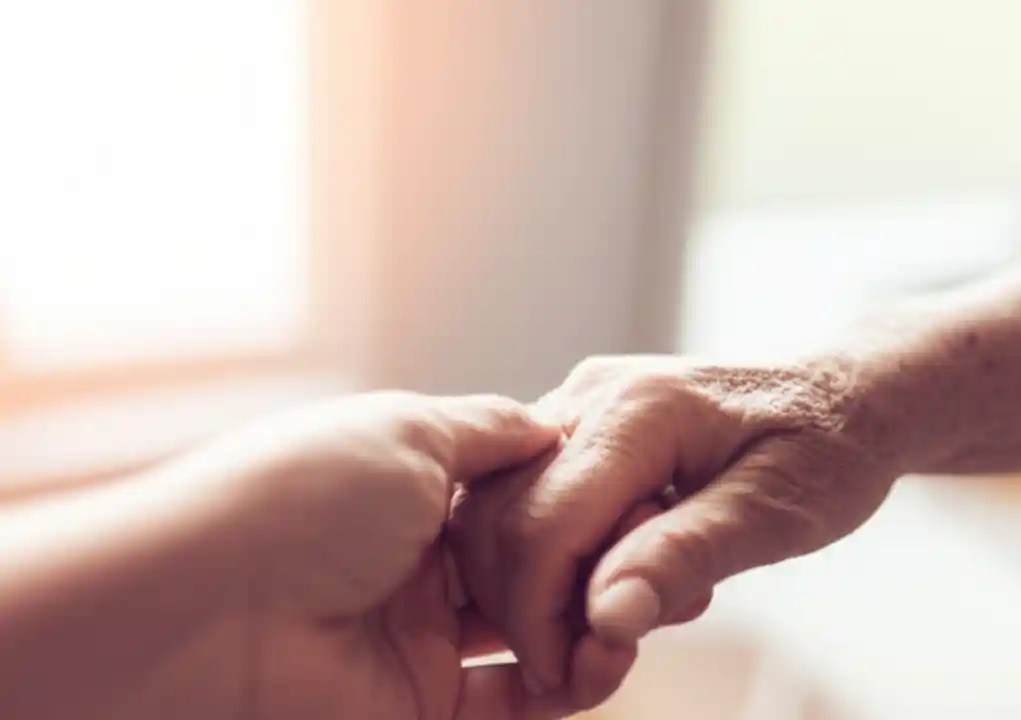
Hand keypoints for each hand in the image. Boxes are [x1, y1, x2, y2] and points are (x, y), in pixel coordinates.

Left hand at [179, 392, 616, 718]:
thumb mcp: (409, 428)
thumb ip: (492, 429)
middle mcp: (420, 562)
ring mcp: (420, 637)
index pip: (519, 493)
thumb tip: (555, 424)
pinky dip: (562, 688)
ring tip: (629, 618)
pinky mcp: (420, 706)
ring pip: (531, 637)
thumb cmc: (304, 498)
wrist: (210, 612)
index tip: (634, 494)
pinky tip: (597, 662)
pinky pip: (510, 704)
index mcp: (414, 487)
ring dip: (585, 629)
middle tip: (642, 562)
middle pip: (533, 567)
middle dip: (590, 566)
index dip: (575, 496)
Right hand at [449, 356, 904, 693]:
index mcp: (638, 409)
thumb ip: (689, 555)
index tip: (574, 674)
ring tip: (629, 611)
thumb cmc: (830, 446)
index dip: (538, 617)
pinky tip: (621, 580)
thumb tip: (605, 617)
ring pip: (498, 514)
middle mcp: (589, 395)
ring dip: (538, 587)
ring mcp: (577, 407)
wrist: (847, 394)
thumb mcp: (780, 510)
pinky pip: (527, 503)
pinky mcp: (578, 430)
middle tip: (598, 660)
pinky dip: (553, 563)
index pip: (538, 524)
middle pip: (498, 520)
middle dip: (529, 609)